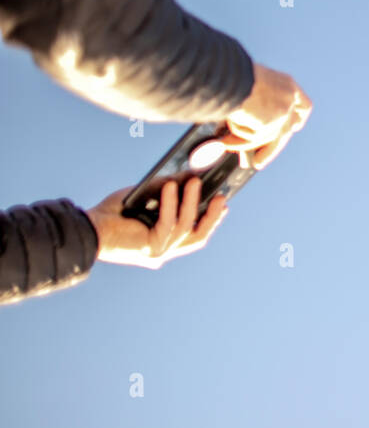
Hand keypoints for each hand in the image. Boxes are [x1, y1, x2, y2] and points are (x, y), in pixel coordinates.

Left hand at [86, 177, 227, 268]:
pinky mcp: (150, 248)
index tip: (222, 203)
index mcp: (161, 242)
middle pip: (198, 238)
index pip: (192, 234)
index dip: (210, 220)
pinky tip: (171, 186)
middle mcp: (162, 251)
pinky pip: (168, 223)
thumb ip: (163, 190)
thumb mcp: (143, 198)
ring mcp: (157, 252)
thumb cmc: (110, 214)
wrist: (86, 230)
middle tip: (221, 197)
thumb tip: (185, 175)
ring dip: (192, 202)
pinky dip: (172, 203)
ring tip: (194, 181)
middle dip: (212, 218)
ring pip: (187, 228)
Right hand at [224, 63, 312, 169]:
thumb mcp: (248, 91)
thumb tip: (245, 129)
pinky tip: (225, 139)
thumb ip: (255, 110)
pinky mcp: (272, 123)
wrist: (228, 76)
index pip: (303, 106)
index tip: (294, 128)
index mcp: (286, 84)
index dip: (299, 119)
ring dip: (247, 146)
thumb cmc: (231, 78)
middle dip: (271, 149)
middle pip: (286, 129)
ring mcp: (283, 111)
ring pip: (269, 137)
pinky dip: (239, 142)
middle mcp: (289, 97)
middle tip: (258, 161)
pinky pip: (254, 138)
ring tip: (227, 144)